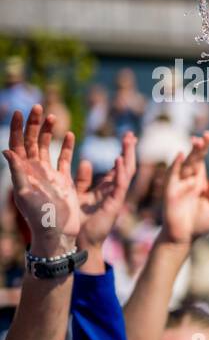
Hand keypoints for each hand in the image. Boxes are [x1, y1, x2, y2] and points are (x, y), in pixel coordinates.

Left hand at [4, 106, 80, 257]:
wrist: (56, 233)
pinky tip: (69, 135)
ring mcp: (49, 174)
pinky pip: (64, 159)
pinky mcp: (64, 181)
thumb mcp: (25, 193)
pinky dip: (66, 147)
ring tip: (52, 116)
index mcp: (23, 171)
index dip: (18, 128)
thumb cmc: (39, 216)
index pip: (18, 144)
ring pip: (46, 147)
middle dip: (33, 124)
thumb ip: (17, 172)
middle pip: (31, 141)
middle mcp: (34, 170)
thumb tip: (7, 150)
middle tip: (38, 106)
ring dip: (47, 132)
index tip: (20, 112)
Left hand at [75, 133, 136, 249]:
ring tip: (129, 140)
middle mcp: (114, 191)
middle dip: (128, 150)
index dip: (123, 152)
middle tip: (130, 134)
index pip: (118, 167)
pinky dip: (120, 172)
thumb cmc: (77, 221)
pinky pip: (120, 185)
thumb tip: (85, 161)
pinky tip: (120, 159)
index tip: (126, 137)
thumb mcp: (77, 194)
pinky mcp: (114, 204)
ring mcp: (116, 197)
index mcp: (106, 188)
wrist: (79, 241)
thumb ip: (82, 179)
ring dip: (128, 156)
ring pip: (127, 172)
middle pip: (125, 166)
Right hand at [160, 132, 208, 244]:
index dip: (204, 149)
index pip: (201, 161)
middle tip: (206, 135)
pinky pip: (172, 176)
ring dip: (190, 153)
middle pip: (194, 160)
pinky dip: (176, 165)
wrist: (184, 238)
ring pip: (184, 165)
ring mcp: (179, 185)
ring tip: (196, 141)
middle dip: (199, 147)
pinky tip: (180, 155)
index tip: (208, 135)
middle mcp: (188, 180)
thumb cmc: (198, 223)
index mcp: (199, 182)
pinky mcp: (170, 191)